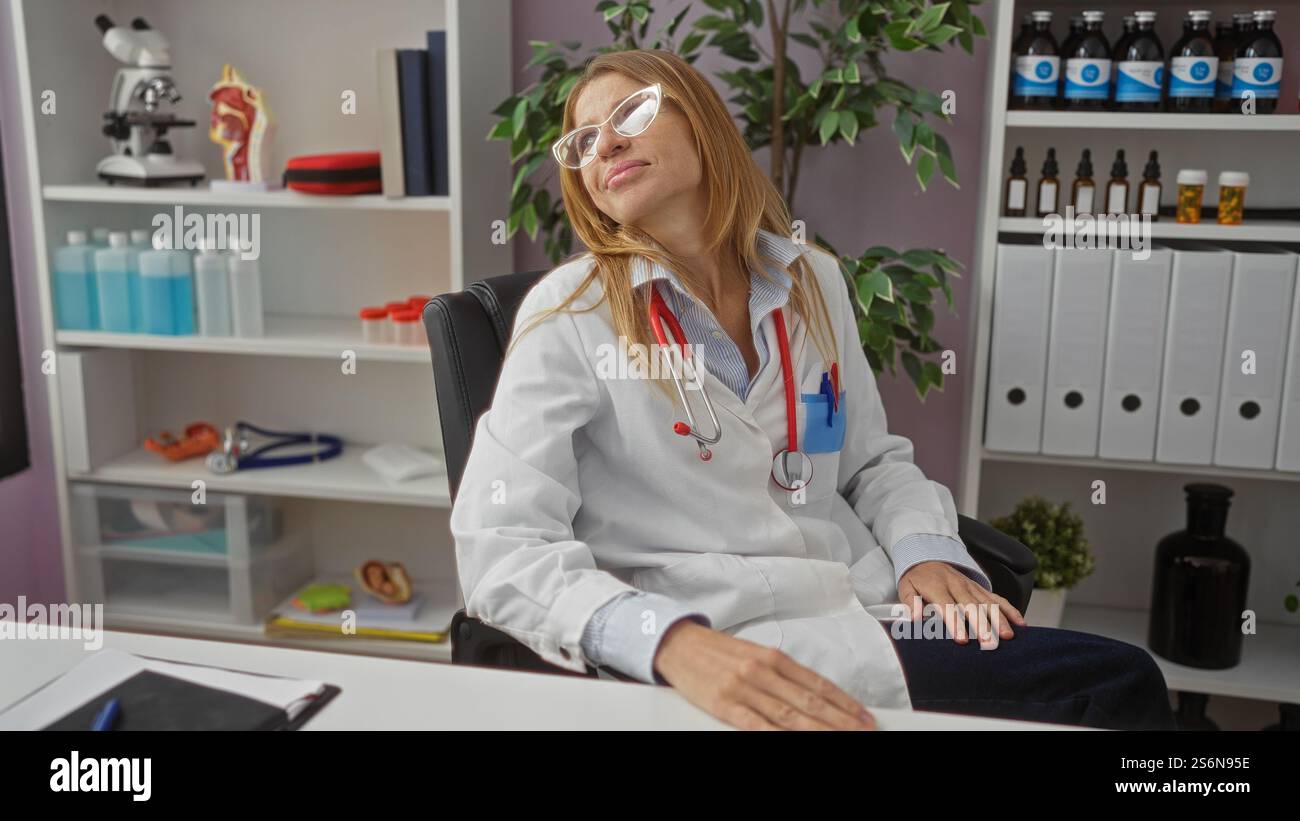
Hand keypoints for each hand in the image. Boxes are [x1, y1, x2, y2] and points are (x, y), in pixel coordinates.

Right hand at [652, 620, 874, 730]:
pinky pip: (756, 724)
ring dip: (819, 729)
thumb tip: (814, 694)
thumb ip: (781, 673)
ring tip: (842, 737)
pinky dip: (778, 734)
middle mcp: (762, 671)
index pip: (817, 684)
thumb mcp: (754, 654)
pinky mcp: (724, 704)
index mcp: (773, 657)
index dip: (844, 702)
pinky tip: (794, 740)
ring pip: (790, 715)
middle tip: (863, 731)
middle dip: (841, 719)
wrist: (677, 643)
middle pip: (809, 701)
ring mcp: (744, 688)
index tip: (863, 716)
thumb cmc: (717, 651)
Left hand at [897, 561, 1026, 647]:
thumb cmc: (917, 579)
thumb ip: (910, 602)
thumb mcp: (906, 587)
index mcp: (937, 586)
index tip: (962, 640)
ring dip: (999, 619)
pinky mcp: (980, 588)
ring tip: (1008, 636)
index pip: (947, 606)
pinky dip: (1010, 610)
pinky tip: (1021, 623)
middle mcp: (957, 585)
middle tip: (989, 643)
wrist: (927, 557)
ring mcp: (971, 586)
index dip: (955, 623)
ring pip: (988, 603)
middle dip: (982, 625)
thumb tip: (915, 617)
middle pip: (972, 606)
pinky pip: (997, 598)